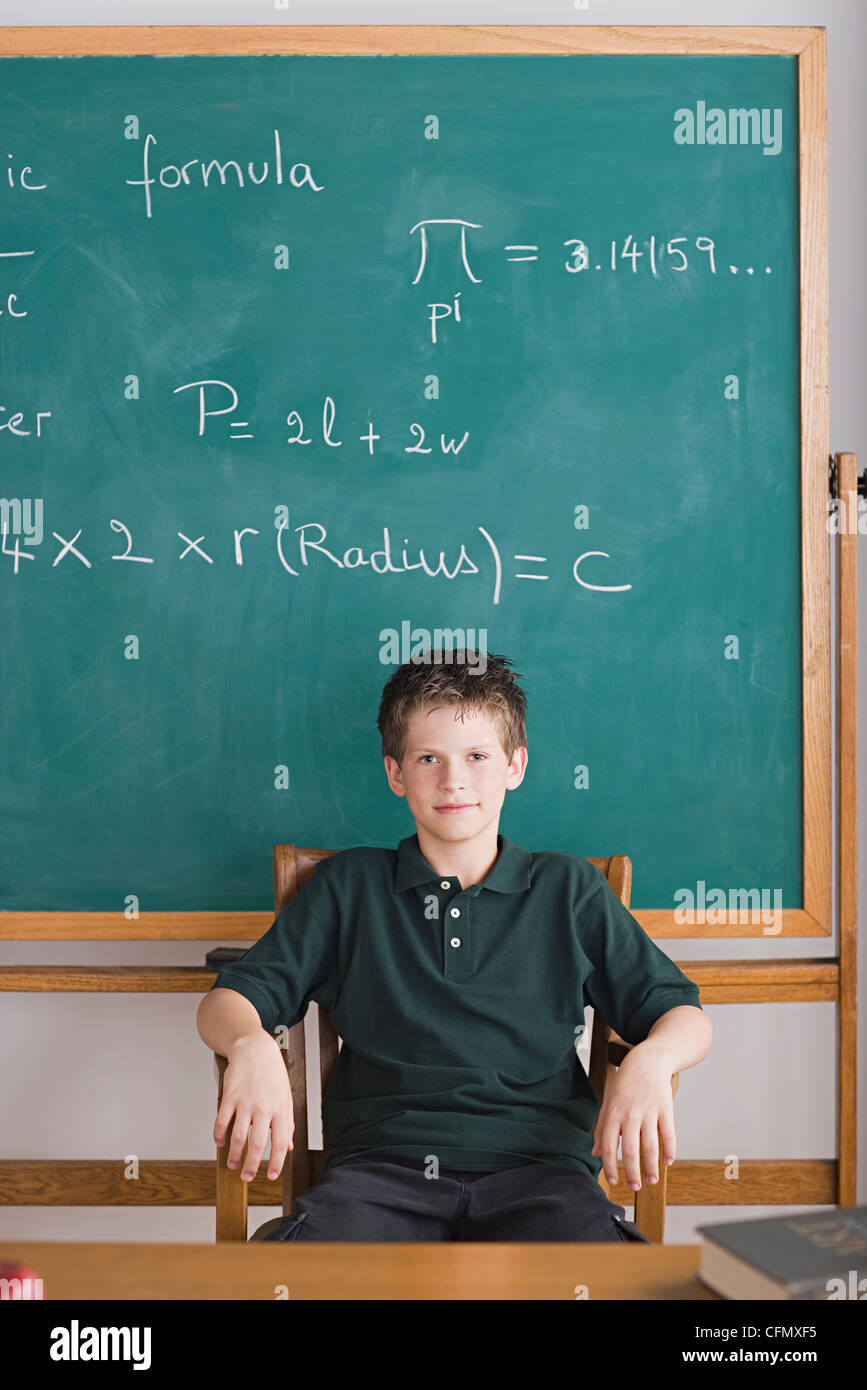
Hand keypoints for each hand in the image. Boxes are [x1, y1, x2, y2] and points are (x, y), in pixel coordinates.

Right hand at [213, 1033, 293, 1182]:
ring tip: (232, 1164)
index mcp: (281, 1109)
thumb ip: (287, 1123)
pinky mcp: (230, 1096)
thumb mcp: (286, 1097)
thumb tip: (289, 1146)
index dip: (276, 1163)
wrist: (255, 1049)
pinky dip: (219, 1136)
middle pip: (258, 1145)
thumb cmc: (272, 1074)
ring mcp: (246, 1102)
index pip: (280, 1143)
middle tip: (246, 1177)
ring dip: (234, 1155)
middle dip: (251, 1166)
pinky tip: (220, 1143)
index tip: (270, 1176)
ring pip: (238, 1137)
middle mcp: (264, 1108)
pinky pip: (222, 1121)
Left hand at [590, 1042, 675, 1191]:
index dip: (609, 1166)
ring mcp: (649, 1112)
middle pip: (630, 1150)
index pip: (608, 1145)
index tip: (613, 1181)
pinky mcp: (666, 1109)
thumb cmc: (625, 1082)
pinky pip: (668, 1135)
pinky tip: (667, 1162)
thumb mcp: (608, 1101)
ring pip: (650, 1146)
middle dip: (632, 1172)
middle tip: (634, 1186)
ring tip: (651, 1181)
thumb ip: (601, 1127)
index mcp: (613, 1112)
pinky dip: (669, 1151)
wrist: (648, 1060)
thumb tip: (594, 1153)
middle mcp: (630, 1114)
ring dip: (650, 1167)